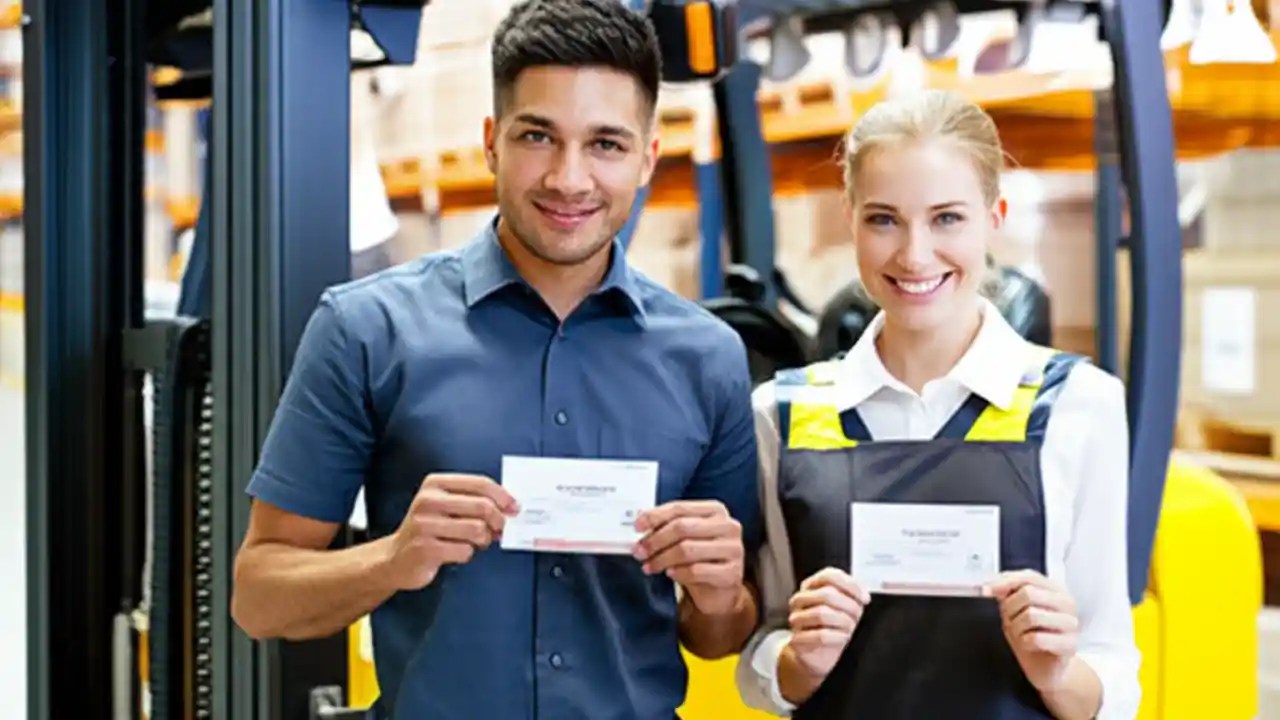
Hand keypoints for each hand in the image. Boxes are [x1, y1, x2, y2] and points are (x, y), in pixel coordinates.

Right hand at [386, 473, 517, 590]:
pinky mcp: (425, 548)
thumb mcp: (445, 506)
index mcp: (435, 484)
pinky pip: (464, 551)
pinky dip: (467, 554)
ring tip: (475, 542)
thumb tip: (509, 508)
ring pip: (477, 530)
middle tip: (500, 530)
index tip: (514, 507)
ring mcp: (425, 525)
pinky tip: (456, 552)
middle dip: (498, 521)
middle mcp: (428, 501)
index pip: (479, 483)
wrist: (395, 558)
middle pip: (482, 507)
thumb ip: (474, 502)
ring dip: (483, 540)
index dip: (503, 496)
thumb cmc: (428, 530)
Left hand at [633, 500, 744, 614]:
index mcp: (715, 510)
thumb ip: (666, 527)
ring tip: (649, 566)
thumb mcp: (684, 539)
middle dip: (655, 540)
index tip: (637, 527)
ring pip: (687, 550)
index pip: (680, 508)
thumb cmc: (700, 559)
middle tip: (639, 552)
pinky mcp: (733, 573)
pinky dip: (678, 573)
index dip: (655, 516)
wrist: (720, 591)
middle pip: (682, 527)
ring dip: (662, 559)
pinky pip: (697, 571)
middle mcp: (728, 526)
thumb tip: (641, 525)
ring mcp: (734, 549)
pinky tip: (670, 574)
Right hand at [784, 568, 870, 678]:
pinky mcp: (797, 639)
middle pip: (826, 594)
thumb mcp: (844, 607)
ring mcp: (796, 619)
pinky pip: (819, 635)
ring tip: (850, 629)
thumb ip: (852, 596)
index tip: (865, 599)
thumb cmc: (832, 627)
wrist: (817, 655)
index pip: (829, 576)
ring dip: (843, 622)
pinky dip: (836, 637)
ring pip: (821, 614)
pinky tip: (843, 638)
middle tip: (858, 617)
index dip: (851, 586)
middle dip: (849, 606)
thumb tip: (864, 596)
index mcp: (811, 586)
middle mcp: (800, 600)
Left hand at [985, 570, 1078, 691]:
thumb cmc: (1031, 635)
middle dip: (1010, 609)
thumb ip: (1006, 593)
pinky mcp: (1070, 644)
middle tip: (1010, 621)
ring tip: (1021, 634)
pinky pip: (1037, 638)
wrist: (1045, 667)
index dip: (1005, 581)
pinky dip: (1025, 643)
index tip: (986, 590)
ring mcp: (1071, 623)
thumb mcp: (1015, 610)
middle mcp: (1066, 603)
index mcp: (1054, 589)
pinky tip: (1030, 646)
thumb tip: (990, 586)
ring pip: (1032, 615)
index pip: (1029, 576)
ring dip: (1017, 628)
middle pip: (1029, 593)